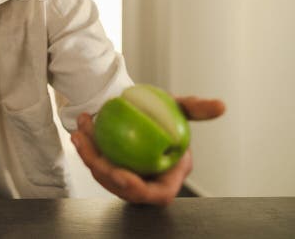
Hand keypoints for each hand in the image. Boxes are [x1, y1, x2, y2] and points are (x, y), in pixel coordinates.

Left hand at [70, 96, 225, 204]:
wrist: (141, 108)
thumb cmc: (163, 111)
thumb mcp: (179, 107)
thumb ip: (197, 108)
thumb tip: (220, 105)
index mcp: (169, 176)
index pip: (157, 193)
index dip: (138, 189)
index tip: (121, 174)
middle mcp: (146, 181)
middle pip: (123, 188)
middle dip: (103, 172)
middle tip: (91, 153)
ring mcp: (126, 177)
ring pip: (104, 175)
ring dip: (89, 156)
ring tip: (81, 133)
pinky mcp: (109, 168)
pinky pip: (96, 160)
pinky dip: (86, 146)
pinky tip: (80, 128)